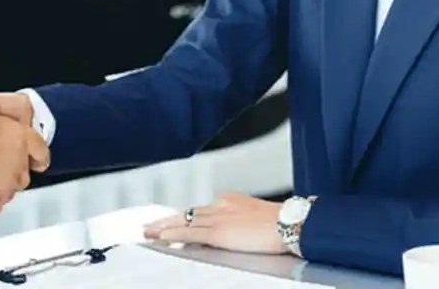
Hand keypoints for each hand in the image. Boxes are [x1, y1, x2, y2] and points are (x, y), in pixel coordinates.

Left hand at [142, 192, 285, 254]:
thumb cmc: (283, 223)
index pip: (202, 209)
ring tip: (148, 232)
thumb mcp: (257, 217)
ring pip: (183, 221)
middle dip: (167, 220)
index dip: (184, 217)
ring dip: (163, 227)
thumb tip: (235, 231)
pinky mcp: (218, 232)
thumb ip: (242, 222)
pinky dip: (173, 234)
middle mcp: (220, 205)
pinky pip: (189, 233)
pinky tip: (161, 237)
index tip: (173, 220)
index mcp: (231, 200)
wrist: (291, 223)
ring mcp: (218, 218)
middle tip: (150, 225)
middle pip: (187, 213)